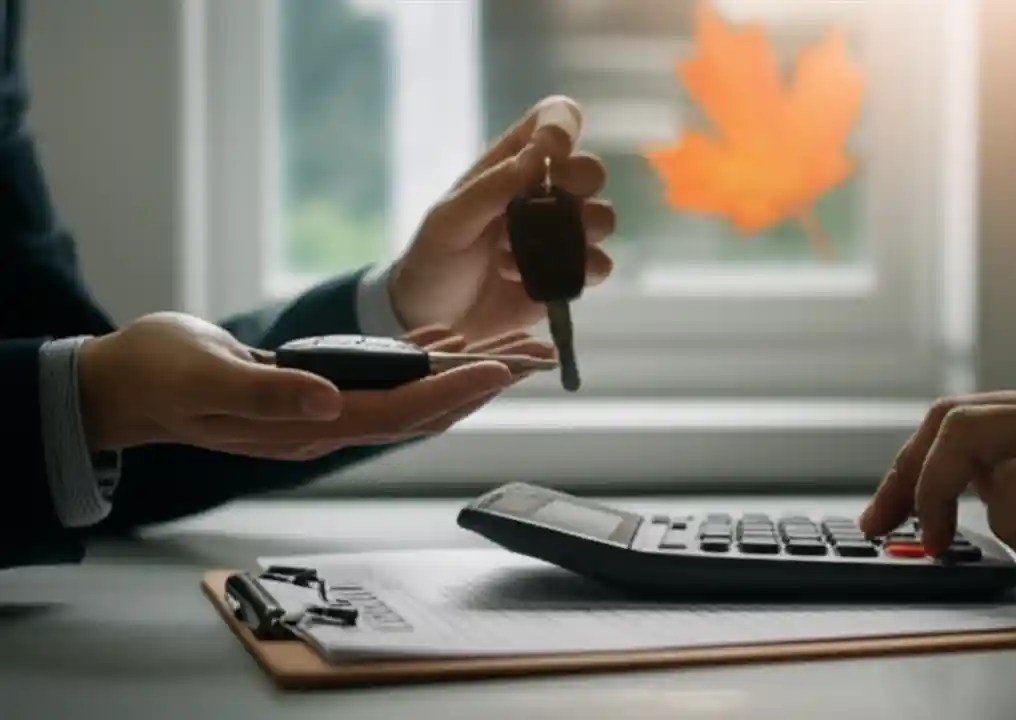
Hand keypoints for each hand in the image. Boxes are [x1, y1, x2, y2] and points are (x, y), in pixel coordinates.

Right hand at [78, 312, 551, 459]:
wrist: (125, 385)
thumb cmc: (156, 374)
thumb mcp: (202, 377)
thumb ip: (264, 395)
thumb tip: (327, 403)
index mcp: (302, 427)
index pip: (396, 413)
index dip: (451, 393)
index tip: (498, 370)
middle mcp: (323, 426)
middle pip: (420, 409)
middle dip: (480, 385)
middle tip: (534, 356)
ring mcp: (321, 412)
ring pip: (409, 395)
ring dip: (461, 372)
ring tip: (511, 347)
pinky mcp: (315, 392)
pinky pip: (380, 379)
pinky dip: (418, 359)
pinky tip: (447, 339)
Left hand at [388, 95, 616, 340]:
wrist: (432, 320)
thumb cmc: (434, 260)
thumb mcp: (449, 220)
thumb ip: (492, 186)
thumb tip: (538, 154)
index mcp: (511, 165)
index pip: (553, 121)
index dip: (561, 126)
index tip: (552, 150)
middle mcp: (542, 194)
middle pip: (589, 169)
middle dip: (580, 181)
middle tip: (551, 204)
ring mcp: (558, 235)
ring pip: (602, 216)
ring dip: (576, 232)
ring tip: (526, 251)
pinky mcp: (567, 273)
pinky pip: (599, 264)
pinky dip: (575, 270)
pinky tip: (530, 279)